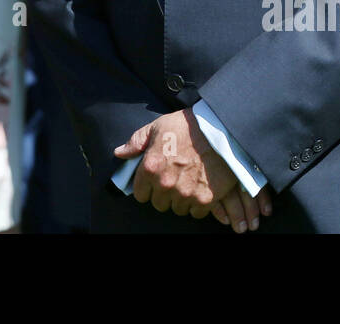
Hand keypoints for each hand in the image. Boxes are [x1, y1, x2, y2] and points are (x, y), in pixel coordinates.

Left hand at [114, 109, 270, 230]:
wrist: (220, 130)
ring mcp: (185, 193)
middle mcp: (165, 184)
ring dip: (180, 200)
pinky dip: (197, 204)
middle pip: (159, 204)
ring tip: (188, 183)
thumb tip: (119, 153)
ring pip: (177, 209)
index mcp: (150, 167)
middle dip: (164, 194)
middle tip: (174, 180)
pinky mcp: (205, 199)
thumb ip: (136, 142)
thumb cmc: (186, 126)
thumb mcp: (157, 127)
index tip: (155, 181)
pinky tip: (200, 188)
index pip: (140, 194)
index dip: (147, 187)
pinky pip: (195, 212)